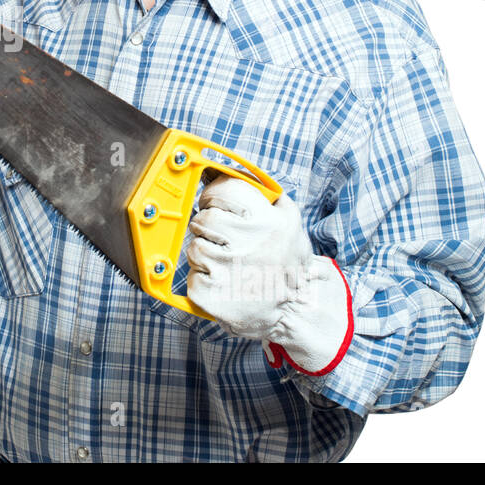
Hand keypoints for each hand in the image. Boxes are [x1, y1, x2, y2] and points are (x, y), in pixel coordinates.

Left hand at [185, 176, 353, 375]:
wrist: (293, 312)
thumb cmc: (286, 266)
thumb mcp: (290, 223)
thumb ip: (268, 196)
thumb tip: (230, 171)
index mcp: (265, 222)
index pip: (220, 193)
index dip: (212, 197)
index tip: (212, 205)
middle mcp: (246, 243)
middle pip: (202, 220)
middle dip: (207, 229)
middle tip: (222, 241)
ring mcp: (225, 269)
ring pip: (194, 248)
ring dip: (205, 255)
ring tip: (227, 266)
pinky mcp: (209, 293)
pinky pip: (191, 275)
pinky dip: (202, 280)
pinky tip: (222, 284)